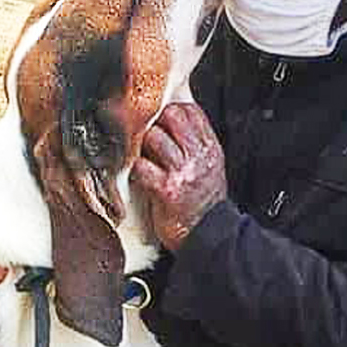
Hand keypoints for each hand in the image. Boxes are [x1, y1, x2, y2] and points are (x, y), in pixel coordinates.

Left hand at [131, 102, 227, 251]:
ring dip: (143, 148)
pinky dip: (137, 171)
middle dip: (156, 124)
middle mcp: (198, 156)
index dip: (172, 111)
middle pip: (171, 116)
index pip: (190, 111)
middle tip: (152, 140)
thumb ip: (195, 143)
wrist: (207, 235)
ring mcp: (182, 172)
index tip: (163, 122)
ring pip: (153, 138)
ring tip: (147, 161)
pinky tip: (141, 178)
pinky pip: (141, 166)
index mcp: (210, 149)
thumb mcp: (209, 167)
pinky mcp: (165, 190)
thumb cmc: (203, 203)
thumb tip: (173, 118)